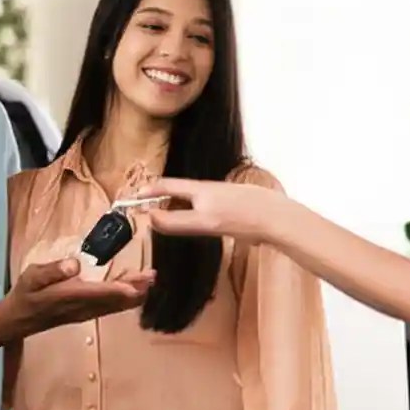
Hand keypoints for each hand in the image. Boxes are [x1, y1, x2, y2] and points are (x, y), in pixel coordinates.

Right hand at [7, 257, 154, 331]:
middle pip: (114, 300)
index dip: (120, 288)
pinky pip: (111, 307)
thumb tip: (74, 265)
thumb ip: (52, 270)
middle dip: (135, 289)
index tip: (138, 283)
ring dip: (134, 294)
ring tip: (150, 281)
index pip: (99, 293)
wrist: (19, 319)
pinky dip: (125, 298)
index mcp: (70, 296)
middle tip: (153, 276)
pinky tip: (134, 289)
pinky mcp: (87, 313)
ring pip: (115, 305)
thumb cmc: (26, 293)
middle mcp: (82, 307)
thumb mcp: (32, 277)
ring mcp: (86, 312)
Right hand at [135, 177, 281, 239]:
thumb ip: (176, 222)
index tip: (131, 199)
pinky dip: (193, 209)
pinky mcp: (233, 205)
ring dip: (175, 203)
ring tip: (164, 212)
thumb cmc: (243, 220)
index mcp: (199, 190)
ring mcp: (222, 197)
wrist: (278, 219)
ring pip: (192, 198)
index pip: (165, 187)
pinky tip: (197, 219)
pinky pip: (206, 205)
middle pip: (177, 190)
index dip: (146, 193)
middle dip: (159, 196)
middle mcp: (208, 191)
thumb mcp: (204, 223)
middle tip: (144, 204)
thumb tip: (151, 217)